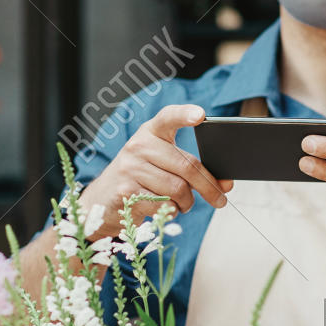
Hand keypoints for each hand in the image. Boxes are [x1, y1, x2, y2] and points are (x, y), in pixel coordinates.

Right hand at [78, 104, 231, 240]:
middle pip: (186, 165)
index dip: (185, 114)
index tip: (201, 115)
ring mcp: (130, 168)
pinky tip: (165, 209)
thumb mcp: (160, 164)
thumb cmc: (139, 180)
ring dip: (187, 202)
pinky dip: (171, 211)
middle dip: (208, 186)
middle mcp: (138, 146)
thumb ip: (189, 169)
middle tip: (220, 199)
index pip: (168, 117)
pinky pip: (164, 204)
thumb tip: (225, 185)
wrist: (101, 200)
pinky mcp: (126, 192)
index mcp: (150, 132)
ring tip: (183, 204)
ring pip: (177, 188)